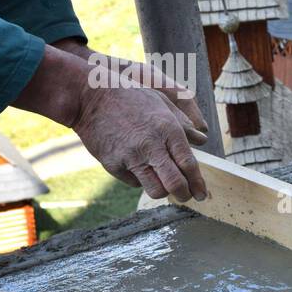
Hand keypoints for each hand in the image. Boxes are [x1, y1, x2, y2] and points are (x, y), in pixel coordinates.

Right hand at [15, 44, 208, 201]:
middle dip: (184, 195)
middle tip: (186, 196)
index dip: (198, 184)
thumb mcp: (162, 102)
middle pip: (175, 185)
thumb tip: (202, 139)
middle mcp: (151, 146)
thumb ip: (184, 123)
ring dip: (163, 191)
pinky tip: (139, 169)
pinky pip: (134, 183)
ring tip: (164, 184)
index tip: (201, 194)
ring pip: (155, 190)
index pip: (189, 165)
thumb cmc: (130, 96)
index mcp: (168, 130)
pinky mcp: (113, 165)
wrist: (89, 96)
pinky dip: (140, 180)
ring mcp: (131, 157)